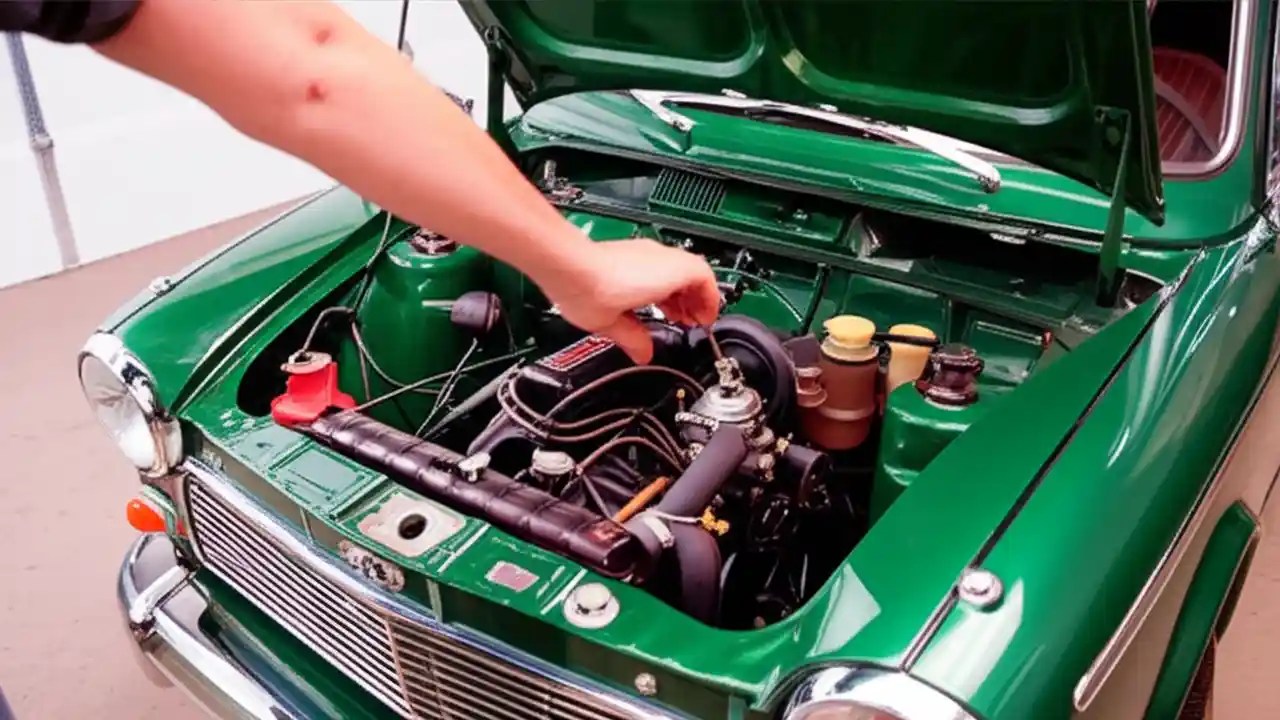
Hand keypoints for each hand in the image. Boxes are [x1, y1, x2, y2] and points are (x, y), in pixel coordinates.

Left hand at [541, 239, 720, 362]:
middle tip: (691, 321)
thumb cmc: (590, 289)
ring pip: (673, 268)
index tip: (706, 319)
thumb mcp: (616, 325)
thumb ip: (636, 339)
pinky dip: (660, 283)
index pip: (705, 280)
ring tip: (672, 314)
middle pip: (692, 273)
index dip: (710, 303)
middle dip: (695, 299)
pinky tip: (648, 301)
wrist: (564, 265)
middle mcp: (658, 257)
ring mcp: (641, 251)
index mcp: (668, 273)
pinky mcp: (625, 251)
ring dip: (678, 291)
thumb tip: (644, 352)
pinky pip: (655, 265)